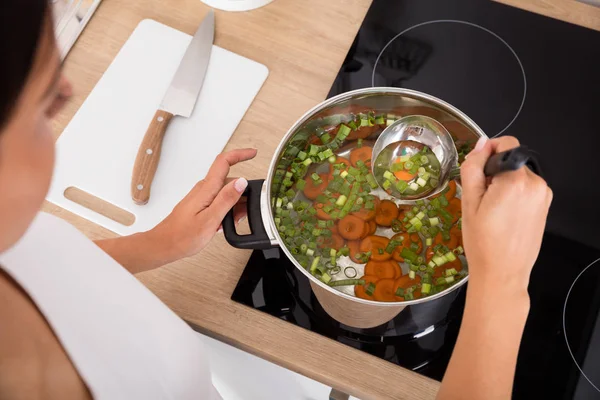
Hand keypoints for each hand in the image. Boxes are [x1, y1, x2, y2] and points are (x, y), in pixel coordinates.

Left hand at [148, 148, 256, 261]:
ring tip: (230, 223)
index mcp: (207, 189)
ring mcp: (201, 196)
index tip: (253, 153)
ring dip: (234, 205)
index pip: (224, 161)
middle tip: (243, 213)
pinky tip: (223, 224)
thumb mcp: (210, 219)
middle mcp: (204, 188)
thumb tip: (241, 182)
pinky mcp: (200, 204)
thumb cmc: (182, 236)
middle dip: (242, 194)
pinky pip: (219, 200)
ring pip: (226, 192)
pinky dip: (226, 210)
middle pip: (230, 180)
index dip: (240, 154)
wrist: (164, 245)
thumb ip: (227, 199)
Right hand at [460, 136, 551, 292]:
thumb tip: (481, 143)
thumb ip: (473, 167)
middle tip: (481, 197)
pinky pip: (527, 188)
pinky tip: (504, 215)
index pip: (507, 143)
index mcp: (516, 180)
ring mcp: (544, 195)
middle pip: (512, 160)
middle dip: (495, 171)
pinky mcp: (545, 206)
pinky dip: (514, 194)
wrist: (502, 273)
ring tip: (492, 209)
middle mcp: (536, 184)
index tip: (477, 172)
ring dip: (504, 183)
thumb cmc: (482, 241)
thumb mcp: (468, 201)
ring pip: (519, 174)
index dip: (488, 152)